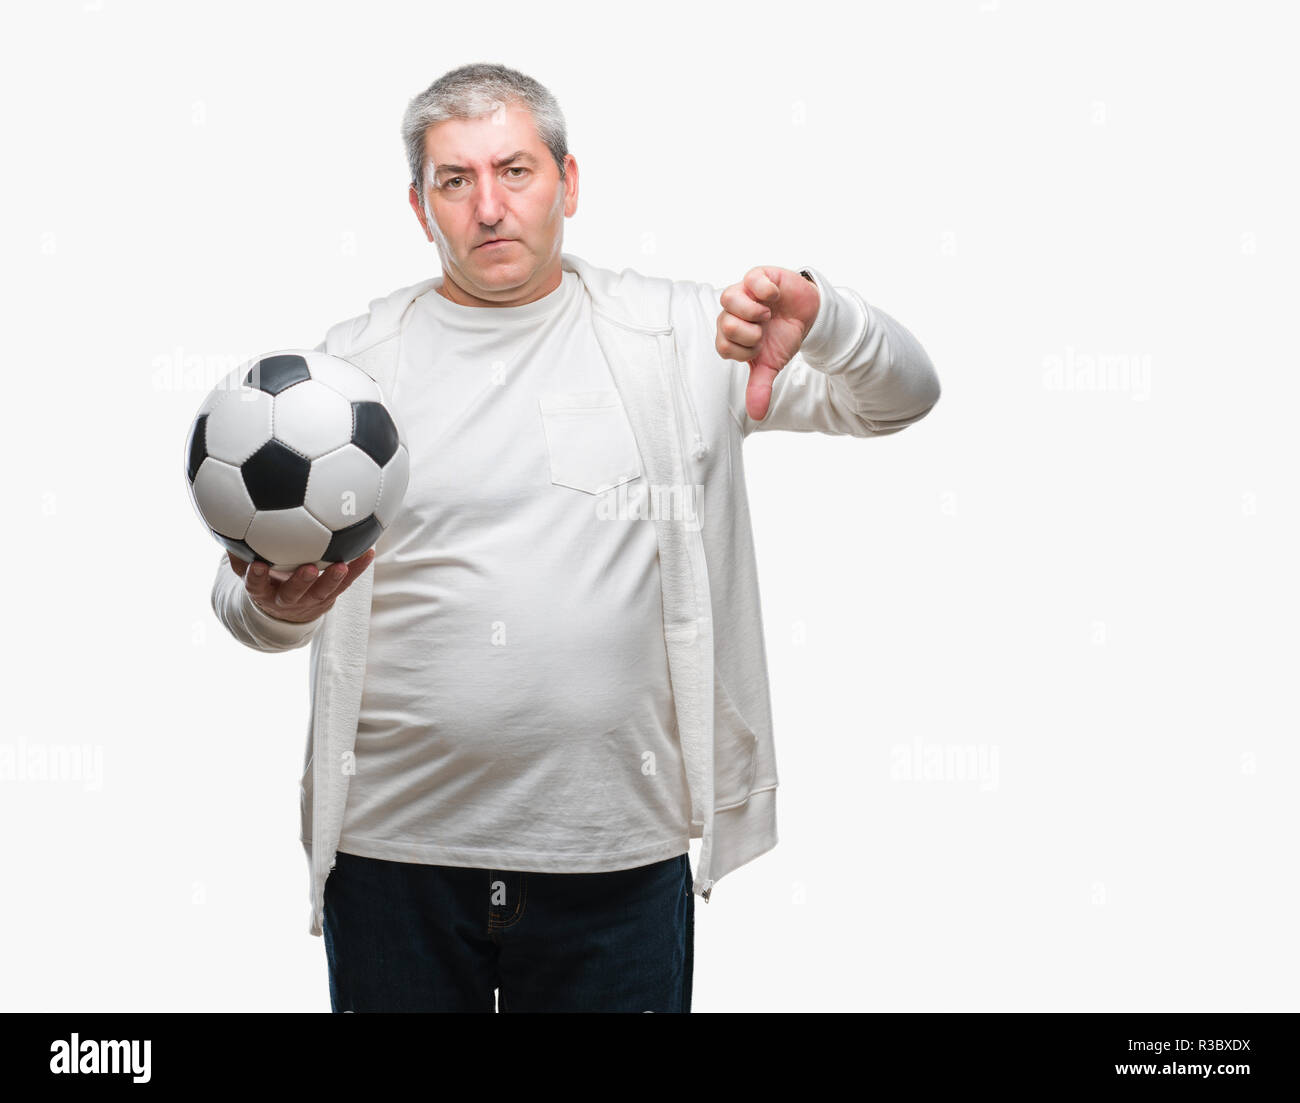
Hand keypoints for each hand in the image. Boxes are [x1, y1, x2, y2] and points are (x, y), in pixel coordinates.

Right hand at [227, 548, 375, 623]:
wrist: (284, 610)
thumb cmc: (265, 576)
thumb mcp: (246, 566)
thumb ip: (238, 547)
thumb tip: (223, 513)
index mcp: (263, 591)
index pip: (256, 586)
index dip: (257, 578)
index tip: (259, 565)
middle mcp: (286, 599)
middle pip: (293, 594)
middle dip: (300, 582)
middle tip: (308, 568)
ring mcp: (310, 600)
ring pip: (323, 593)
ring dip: (333, 579)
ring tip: (343, 565)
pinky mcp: (330, 597)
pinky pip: (346, 584)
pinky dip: (358, 568)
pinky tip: (369, 550)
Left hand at [715, 266, 819, 421]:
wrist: (807, 315)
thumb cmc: (782, 337)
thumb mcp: (772, 364)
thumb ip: (760, 386)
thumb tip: (756, 414)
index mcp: (730, 334)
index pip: (723, 346)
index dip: (744, 351)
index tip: (759, 348)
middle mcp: (731, 312)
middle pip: (724, 324)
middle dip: (751, 333)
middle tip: (765, 330)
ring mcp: (743, 292)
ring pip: (728, 298)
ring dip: (754, 312)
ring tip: (767, 314)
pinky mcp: (757, 276)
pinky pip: (752, 279)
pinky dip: (766, 292)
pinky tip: (774, 297)